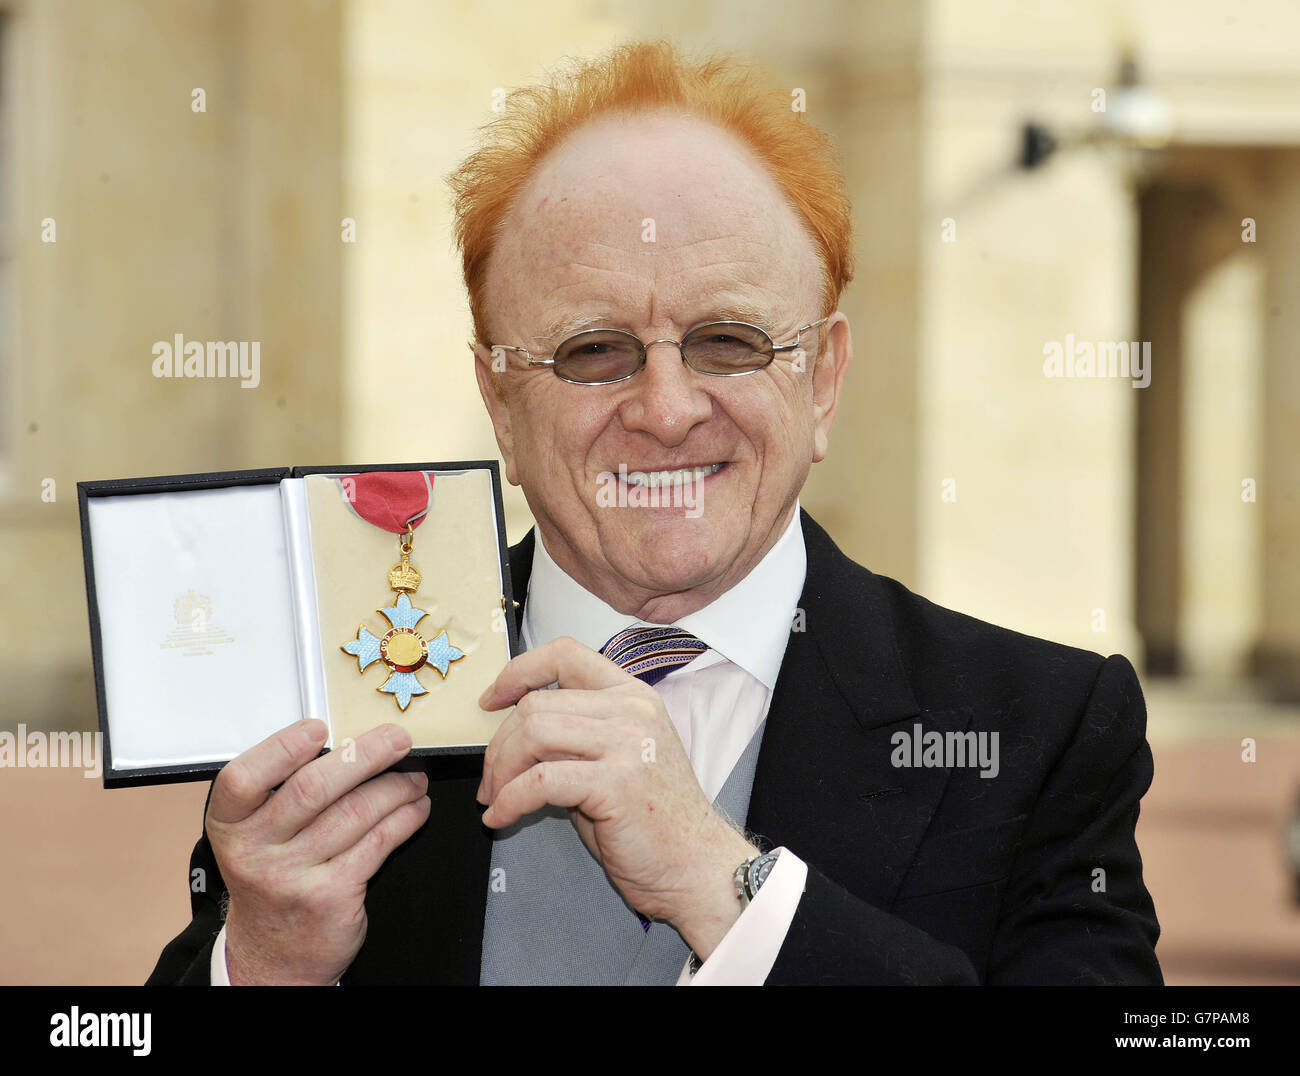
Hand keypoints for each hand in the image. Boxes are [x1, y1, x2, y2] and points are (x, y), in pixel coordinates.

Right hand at [206, 718, 430, 984]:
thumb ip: (281, 796)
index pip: (243, 778)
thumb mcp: (255, 839)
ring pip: (356, 812)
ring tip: (413, 778)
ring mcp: (293, 877)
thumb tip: (346, 745)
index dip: (282, 747)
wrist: (272, 958)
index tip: (318, 728)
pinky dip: (405, 818)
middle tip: (397, 739)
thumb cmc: (271, 881)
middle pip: (312, 788)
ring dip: (396, 787)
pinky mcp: (332, 897)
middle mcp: (256, 852)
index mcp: (230, 827)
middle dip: (365, 754)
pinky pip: (378, 842)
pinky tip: (415, 808)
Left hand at [476, 637, 757, 958]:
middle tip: (491, 779)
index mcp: (633, 696)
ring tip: (495, 798)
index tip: (491, 700)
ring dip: (500, 770)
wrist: (695, 866)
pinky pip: (540, 780)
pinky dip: (510, 799)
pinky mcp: (616, 782)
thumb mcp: (617, 759)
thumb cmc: (653, 822)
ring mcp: (627, 743)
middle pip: (536, 702)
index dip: (518, 672)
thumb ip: (575, 736)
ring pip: (533, 733)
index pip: (565, 654)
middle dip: (499, 744)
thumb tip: (514, 735)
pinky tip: (502, 816)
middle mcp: (632, 710)